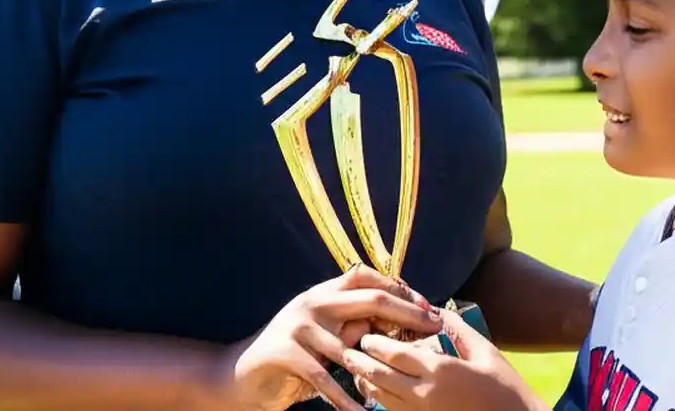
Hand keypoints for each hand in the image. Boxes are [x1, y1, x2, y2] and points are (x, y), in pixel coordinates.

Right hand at [229, 265, 442, 410]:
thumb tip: (396, 320)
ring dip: (383, 364)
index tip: (426, 304)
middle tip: (435, 325)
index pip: (366, 276)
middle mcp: (313, 303)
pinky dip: (346, 400)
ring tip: (409, 377)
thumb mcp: (320, 331)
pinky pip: (326, 379)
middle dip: (408, 312)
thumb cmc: (289, 355)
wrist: (240, 374)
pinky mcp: (288, 353)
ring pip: (353, 345)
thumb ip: (348, 321)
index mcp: (322, 293)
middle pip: (370, 299)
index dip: (398, 287)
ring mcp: (300, 326)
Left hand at [341, 310, 545, 410]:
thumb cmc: (504, 387)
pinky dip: (378, 399)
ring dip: (365, 381)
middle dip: (360, 361)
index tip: (366, 333)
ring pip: (380, 397)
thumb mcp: (485, 351)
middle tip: (349, 348)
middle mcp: (424, 394)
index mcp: (439, 370)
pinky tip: (375, 390)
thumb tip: (436, 311)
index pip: (394, 353)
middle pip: (378, 376)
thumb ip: (457, 328)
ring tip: (356, 367)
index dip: (375, 343)